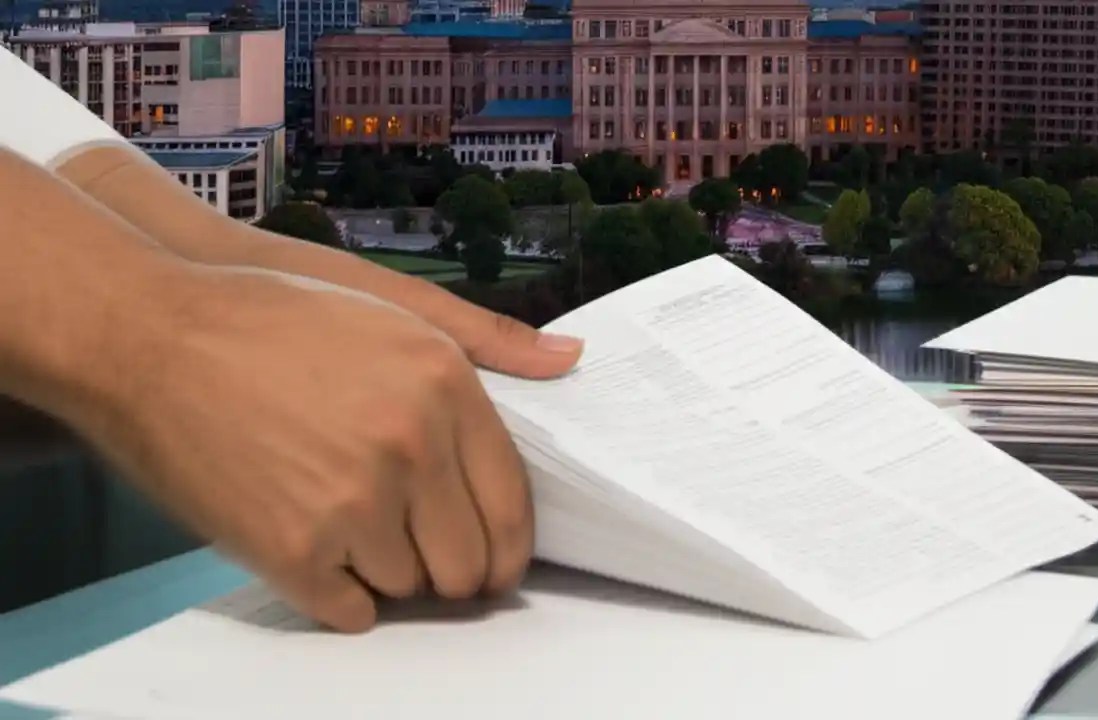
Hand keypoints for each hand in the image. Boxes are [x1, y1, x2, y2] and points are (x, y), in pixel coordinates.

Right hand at [94, 266, 576, 631]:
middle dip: (455, 571)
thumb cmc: (269, 318)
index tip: (494, 560)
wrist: (149, 337)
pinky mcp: (293, 548)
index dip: (506, 547)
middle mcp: (410, 446)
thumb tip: (570, 357)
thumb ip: (490, 341)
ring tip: (357, 535)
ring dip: (392, 577)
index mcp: (445, 387)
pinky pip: (351, 612)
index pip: (512, 505)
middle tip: (426, 558)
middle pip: (469, 563)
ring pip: (411, 589)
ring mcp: (353, 501)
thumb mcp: (393, 307)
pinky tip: (323, 557)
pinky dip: (343, 596)